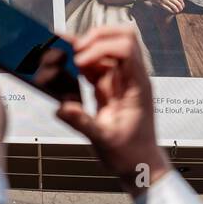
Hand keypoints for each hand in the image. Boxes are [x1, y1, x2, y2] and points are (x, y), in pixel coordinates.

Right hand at [57, 26, 170, 197]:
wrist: (140, 166)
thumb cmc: (129, 155)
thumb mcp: (104, 142)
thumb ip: (83, 123)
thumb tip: (62, 107)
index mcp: (138, 86)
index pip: (126, 48)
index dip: (101, 47)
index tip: (79, 63)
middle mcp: (132, 78)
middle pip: (120, 37)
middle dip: (95, 37)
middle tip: (73, 51)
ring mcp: (122, 81)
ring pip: (107, 48)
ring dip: (85, 49)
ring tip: (62, 56)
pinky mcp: (110, 89)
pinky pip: (96, 67)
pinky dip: (80, 64)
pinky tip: (65, 68)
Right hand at [140, 0, 183, 14]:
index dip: (182, 3)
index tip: (183, 5)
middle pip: (177, 3)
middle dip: (180, 7)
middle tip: (181, 9)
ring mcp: (164, 0)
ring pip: (173, 7)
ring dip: (177, 10)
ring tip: (178, 11)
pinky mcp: (160, 4)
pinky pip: (168, 9)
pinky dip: (172, 11)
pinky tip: (173, 12)